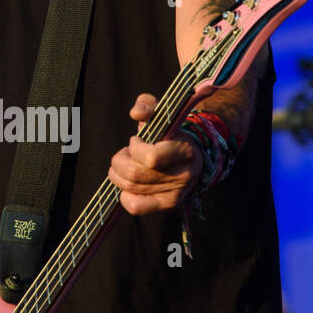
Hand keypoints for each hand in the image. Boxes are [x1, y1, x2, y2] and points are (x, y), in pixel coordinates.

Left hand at [108, 92, 203, 215]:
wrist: (194, 155)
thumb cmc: (171, 133)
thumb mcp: (162, 113)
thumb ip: (147, 105)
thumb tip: (136, 113)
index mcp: (185, 150)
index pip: (151, 158)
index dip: (135, 148)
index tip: (137, 140)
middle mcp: (183, 175)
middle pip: (135, 174)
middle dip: (120, 160)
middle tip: (126, 153)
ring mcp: (176, 193)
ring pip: (131, 188)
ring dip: (118, 174)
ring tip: (127, 164)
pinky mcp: (168, 205)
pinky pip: (136, 206)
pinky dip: (124, 195)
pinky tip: (129, 184)